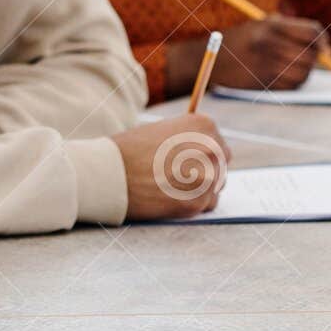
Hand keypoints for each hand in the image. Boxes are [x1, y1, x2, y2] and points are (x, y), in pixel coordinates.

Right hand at [112, 114, 229, 220]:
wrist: (108, 173)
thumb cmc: (128, 150)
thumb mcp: (161, 131)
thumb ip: (187, 140)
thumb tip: (204, 154)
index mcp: (203, 125)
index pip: (218, 142)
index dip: (202, 152)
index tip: (188, 159)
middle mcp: (212, 149)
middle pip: (222, 163)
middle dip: (205, 169)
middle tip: (180, 176)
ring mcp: (207, 177)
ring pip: (215, 186)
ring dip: (199, 188)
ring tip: (170, 186)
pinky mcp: (197, 202)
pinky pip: (206, 205)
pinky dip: (191, 204)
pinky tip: (170, 197)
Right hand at [190, 16, 330, 90]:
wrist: (206, 58)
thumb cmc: (239, 41)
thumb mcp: (259, 26)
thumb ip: (289, 30)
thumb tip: (322, 44)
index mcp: (270, 26)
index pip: (311, 32)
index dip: (322, 40)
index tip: (326, 48)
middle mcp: (268, 44)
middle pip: (309, 55)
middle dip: (314, 58)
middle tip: (310, 59)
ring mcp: (264, 63)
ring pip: (303, 73)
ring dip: (305, 72)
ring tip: (296, 68)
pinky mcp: (261, 81)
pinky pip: (291, 86)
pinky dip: (294, 83)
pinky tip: (285, 77)